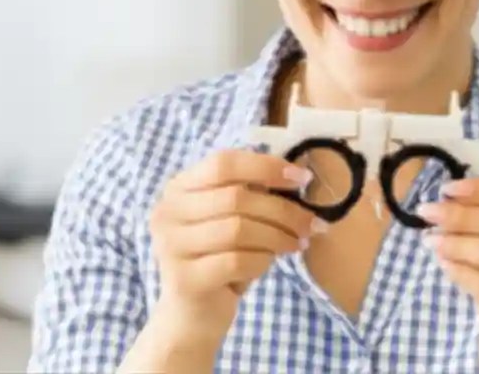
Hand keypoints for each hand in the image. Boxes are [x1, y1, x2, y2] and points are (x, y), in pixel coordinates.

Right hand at [149, 149, 325, 339]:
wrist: (190, 316)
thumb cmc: (216, 259)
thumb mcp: (228, 220)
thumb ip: (249, 195)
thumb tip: (297, 177)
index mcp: (177, 188)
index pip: (223, 163)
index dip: (266, 166)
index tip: (302, 177)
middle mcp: (167, 212)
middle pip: (235, 197)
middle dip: (282, 209)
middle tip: (311, 223)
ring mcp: (171, 246)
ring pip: (238, 229)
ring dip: (277, 236)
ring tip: (297, 244)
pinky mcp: (185, 279)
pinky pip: (236, 261)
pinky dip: (262, 261)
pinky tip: (269, 264)